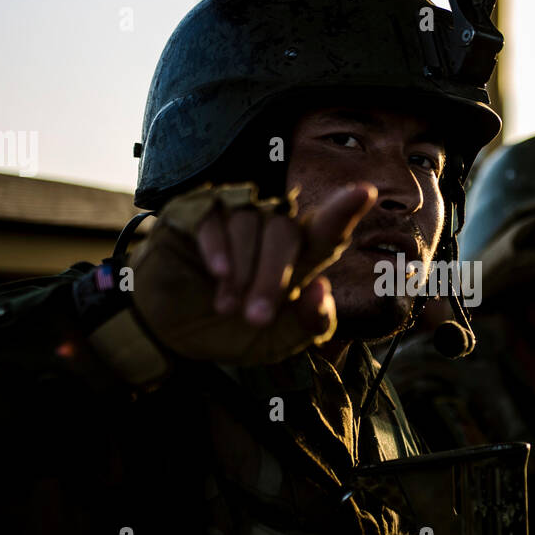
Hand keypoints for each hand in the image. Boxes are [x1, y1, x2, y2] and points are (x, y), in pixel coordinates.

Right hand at [129, 181, 375, 364]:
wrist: (168, 334)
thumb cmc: (229, 331)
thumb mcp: (276, 342)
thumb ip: (308, 324)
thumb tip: (322, 290)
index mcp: (297, 258)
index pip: (326, 231)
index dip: (344, 211)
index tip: (365, 192)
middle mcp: (269, 230)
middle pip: (286, 233)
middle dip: (272, 277)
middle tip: (255, 317)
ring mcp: (233, 217)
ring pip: (252, 224)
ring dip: (242, 270)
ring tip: (226, 305)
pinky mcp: (196, 213)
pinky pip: (216, 218)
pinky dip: (219, 246)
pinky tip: (217, 271)